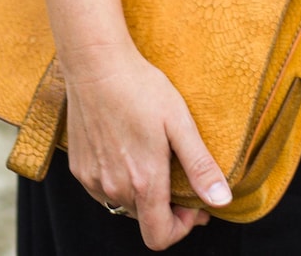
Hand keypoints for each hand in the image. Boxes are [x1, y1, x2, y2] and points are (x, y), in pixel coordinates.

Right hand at [61, 43, 231, 248]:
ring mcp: (93, 179)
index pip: (160, 237)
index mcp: (143, 183)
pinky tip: (128, 152)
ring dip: (141, 193)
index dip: (182, 227)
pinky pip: (103, 190)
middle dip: (165, 205)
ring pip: (123, 205)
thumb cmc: (140, 88)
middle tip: (178, 173)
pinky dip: (119, 181)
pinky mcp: (79, 168)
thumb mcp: (179, 123)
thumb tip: (222, 201)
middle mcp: (114, 188)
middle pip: (144, 219)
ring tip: (153, 158)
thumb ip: (200, 167)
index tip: (193, 203)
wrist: (95, 64)